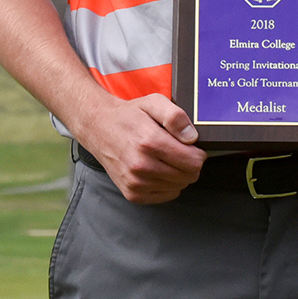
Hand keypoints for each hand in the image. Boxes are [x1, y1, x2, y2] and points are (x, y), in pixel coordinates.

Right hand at [75, 93, 206, 203]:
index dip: (198, 154)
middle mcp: (141, 165)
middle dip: (190, 164)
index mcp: (150, 142)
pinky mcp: (132, 194)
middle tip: (180, 152)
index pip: (192, 162)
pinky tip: (159, 170)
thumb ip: (175, 116)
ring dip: (178, 174)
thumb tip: (192, 137)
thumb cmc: (129, 115)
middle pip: (188, 176)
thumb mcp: (153, 102)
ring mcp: (135, 182)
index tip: (193, 147)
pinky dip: (168, 185)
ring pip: (178, 187)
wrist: (99, 128)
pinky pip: (166, 196)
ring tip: (166, 158)